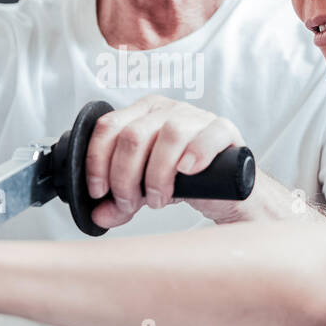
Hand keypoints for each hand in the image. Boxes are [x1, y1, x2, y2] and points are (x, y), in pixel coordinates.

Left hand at [83, 94, 249, 228]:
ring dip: (157, 175)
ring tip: (159, 199)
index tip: (99, 191)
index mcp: (141, 114)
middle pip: (133, 135)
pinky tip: (186, 172)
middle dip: (125, 177)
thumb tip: (99, 215)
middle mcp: (166, 110)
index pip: (108, 127)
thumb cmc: (184, 181)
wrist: (227, 189)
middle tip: (130, 203)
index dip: (98, 162)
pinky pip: (208, 134)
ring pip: (168, 135)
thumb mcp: (145, 191)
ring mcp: (196, 116)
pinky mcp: (223, 130)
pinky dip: (195, 153)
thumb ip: (120, 202)